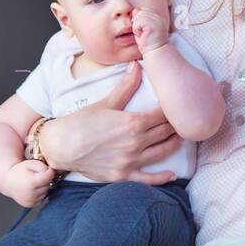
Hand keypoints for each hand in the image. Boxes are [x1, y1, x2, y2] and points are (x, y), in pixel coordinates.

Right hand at [3, 159, 55, 207]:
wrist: (8, 183)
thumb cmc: (19, 171)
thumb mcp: (30, 164)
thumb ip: (43, 166)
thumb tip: (53, 172)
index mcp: (31, 183)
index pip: (49, 176)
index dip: (49, 171)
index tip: (44, 169)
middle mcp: (31, 194)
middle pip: (48, 184)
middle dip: (45, 179)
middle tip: (36, 176)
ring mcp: (31, 201)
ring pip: (46, 191)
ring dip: (43, 186)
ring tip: (33, 182)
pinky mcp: (32, 204)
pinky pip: (43, 197)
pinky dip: (40, 192)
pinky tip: (33, 188)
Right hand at [38, 62, 179, 184]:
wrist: (60, 146)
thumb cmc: (81, 122)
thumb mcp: (106, 102)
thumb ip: (126, 86)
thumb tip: (137, 65)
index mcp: (133, 122)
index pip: (163, 115)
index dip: (173, 110)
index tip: (179, 106)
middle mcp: (135, 143)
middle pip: (165, 132)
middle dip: (176, 125)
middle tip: (184, 121)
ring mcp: (130, 161)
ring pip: (162, 152)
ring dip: (174, 144)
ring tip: (180, 138)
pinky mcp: (123, 176)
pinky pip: (148, 179)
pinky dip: (162, 178)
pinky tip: (172, 174)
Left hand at [132, 8, 169, 55]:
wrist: (155, 52)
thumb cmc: (148, 42)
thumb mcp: (142, 28)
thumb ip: (139, 19)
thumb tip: (134, 10)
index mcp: (157, 17)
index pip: (142, 11)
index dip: (139, 21)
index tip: (144, 31)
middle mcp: (158, 17)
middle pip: (139, 13)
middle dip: (137, 23)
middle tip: (143, 34)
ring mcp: (156, 20)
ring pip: (138, 17)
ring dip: (137, 27)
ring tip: (143, 35)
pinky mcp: (152, 25)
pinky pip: (138, 23)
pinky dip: (137, 30)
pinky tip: (142, 36)